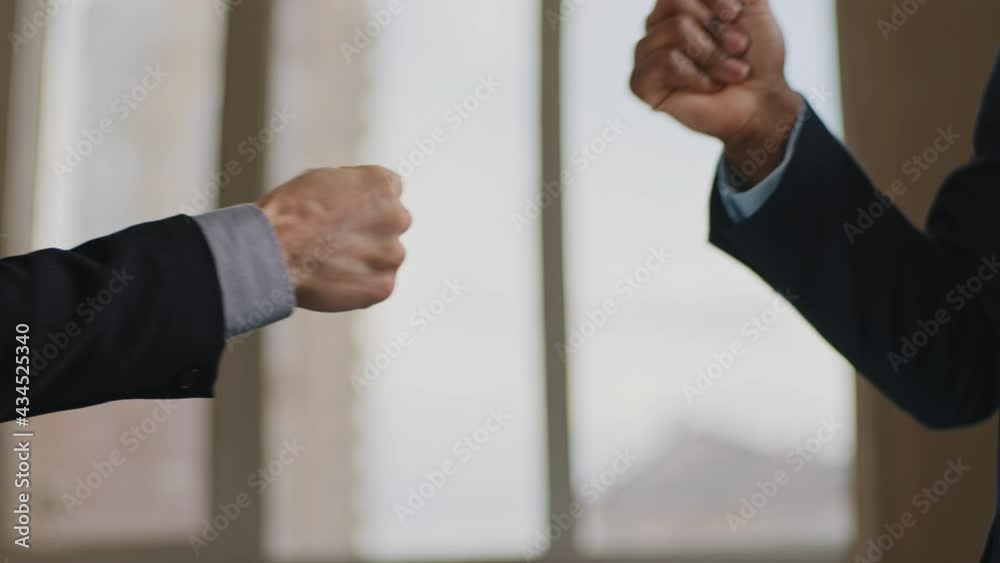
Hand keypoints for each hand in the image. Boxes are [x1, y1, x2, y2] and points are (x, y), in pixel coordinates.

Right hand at [257, 166, 410, 311]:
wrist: (272, 252)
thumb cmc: (289, 214)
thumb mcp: (324, 179)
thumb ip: (355, 188)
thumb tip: (363, 198)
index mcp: (383, 185)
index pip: (388, 194)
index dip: (364, 206)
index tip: (346, 215)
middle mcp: (397, 217)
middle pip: (392, 225)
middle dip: (370, 232)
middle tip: (337, 241)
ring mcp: (392, 254)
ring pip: (385, 256)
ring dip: (366, 259)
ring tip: (331, 261)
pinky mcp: (383, 285)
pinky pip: (377, 284)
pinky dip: (359, 285)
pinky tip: (335, 278)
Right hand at [630, 0, 802, 183]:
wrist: (762, 100)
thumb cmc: (757, 57)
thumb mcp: (753, 5)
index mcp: (677, 7)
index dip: (712, 0)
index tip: (737, 15)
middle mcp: (657, 27)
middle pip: (676, 8)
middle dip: (716, 32)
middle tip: (738, 51)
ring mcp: (646, 55)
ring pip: (672, 33)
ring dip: (712, 57)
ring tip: (730, 74)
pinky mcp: (641, 84)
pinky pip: (663, 63)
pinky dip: (695, 77)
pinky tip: (707, 87)